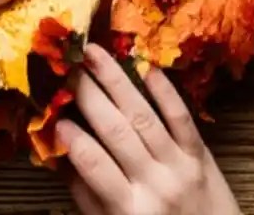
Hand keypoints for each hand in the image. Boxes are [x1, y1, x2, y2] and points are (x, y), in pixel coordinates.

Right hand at [60, 45, 241, 214]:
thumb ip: (87, 193)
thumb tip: (58, 154)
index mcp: (129, 208)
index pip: (94, 164)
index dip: (71, 137)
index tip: (52, 114)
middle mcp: (155, 183)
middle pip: (116, 131)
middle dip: (88, 94)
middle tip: (67, 66)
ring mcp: (181, 165)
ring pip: (144, 116)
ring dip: (117, 81)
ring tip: (95, 54)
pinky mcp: (201, 154)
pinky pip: (181, 118)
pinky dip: (165, 92)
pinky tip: (147, 68)